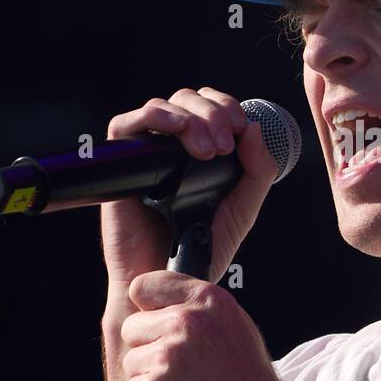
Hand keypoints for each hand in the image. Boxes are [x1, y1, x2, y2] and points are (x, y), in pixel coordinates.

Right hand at [101, 87, 277, 296]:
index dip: (227, 106)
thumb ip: (257, 170)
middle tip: (224, 146)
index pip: (211, 107)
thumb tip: (254, 128)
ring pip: (162, 106)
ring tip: (208, 151)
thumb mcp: (243, 206)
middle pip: (188, 100)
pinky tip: (178, 133)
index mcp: (201, 150)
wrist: (173, 280)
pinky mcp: (122, 166)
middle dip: (213, 112)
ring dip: (190, 117)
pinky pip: (125, 125)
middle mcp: (173, 147)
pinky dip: (154, 117)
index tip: (241, 128)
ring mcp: (147, 154)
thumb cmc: (204, 245)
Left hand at [121, 270, 285, 380]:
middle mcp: (188, 321)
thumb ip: (197, 308)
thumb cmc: (248, 380)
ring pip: (131, 359)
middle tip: (179, 366)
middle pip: (132, 325)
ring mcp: (169, 355)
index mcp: (209, 300)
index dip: (147, 307)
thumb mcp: (234, 326)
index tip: (155, 320)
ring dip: (150, 375)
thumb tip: (155, 300)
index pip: (145, 285)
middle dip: (148, 346)